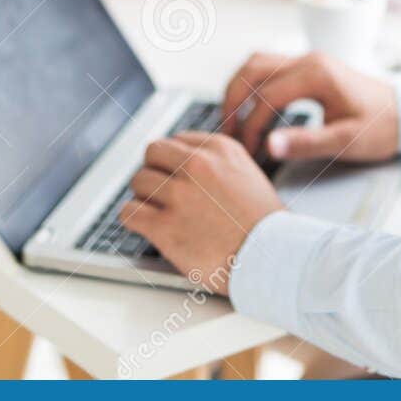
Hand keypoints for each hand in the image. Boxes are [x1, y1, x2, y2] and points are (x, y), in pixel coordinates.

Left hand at [119, 132, 283, 294]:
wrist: (272, 259)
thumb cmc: (265, 227)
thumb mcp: (248, 176)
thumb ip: (217, 165)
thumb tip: (185, 165)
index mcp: (220, 149)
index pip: (177, 140)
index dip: (174, 161)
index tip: (176, 177)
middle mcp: (198, 166)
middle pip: (152, 153)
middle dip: (154, 171)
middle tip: (161, 192)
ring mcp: (180, 195)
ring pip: (138, 181)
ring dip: (145, 197)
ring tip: (159, 212)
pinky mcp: (165, 226)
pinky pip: (129, 212)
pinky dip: (134, 219)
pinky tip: (147, 226)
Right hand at [222, 52, 399, 164]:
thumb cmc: (380, 128)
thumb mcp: (346, 141)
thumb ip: (307, 143)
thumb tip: (269, 146)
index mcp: (317, 74)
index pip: (267, 96)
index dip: (251, 126)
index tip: (250, 151)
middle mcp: (308, 60)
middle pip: (252, 69)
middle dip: (232, 101)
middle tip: (227, 134)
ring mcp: (307, 61)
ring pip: (256, 64)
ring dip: (238, 90)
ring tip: (233, 123)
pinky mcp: (307, 68)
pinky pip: (268, 70)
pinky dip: (252, 88)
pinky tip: (251, 113)